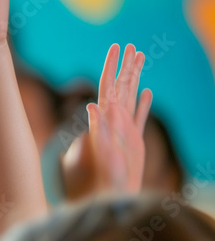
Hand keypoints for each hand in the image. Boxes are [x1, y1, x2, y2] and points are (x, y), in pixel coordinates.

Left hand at [63, 44, 151, 197]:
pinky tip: (146, 93)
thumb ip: (99, 126)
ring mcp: (124, 129)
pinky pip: (139, 117)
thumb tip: (93, 106)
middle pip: (121, 87)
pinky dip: (142, 105)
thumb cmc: (104, 176)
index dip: (112, 66)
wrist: (111, 195)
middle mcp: (115, 121)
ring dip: (135, 79)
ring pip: (131, 98)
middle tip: (131, 46)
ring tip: (140, 60)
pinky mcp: (134, 141)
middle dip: (125, 66)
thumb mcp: (101, 148)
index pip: (108, 86)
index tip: (116, 47)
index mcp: (107, 118)